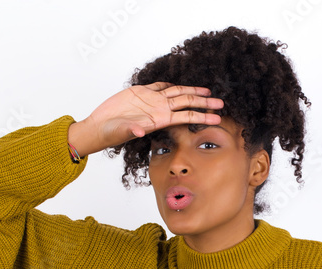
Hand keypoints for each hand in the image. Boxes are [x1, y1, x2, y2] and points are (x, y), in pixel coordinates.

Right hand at [68, 82, 223, 155]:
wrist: (99, 127)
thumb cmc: (110, 133)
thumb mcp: (122, 132)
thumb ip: (132, 130)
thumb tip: (141, 131)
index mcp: (159, 119)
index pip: (186, 116)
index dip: (202, 116)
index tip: (218, 118)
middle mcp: (158, 109)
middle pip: (187, 102)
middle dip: (205, 103)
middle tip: (222, 103)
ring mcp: (150, 100)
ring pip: (177, 93)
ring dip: (192, 92)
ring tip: (208, 92)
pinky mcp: (140, 92)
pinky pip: (159, 86)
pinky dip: (170, 84)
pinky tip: (180, 83)